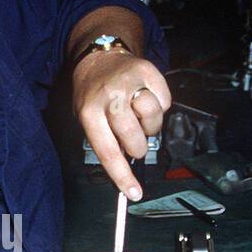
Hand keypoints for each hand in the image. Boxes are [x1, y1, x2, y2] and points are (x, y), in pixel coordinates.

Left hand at [72, 50, 171, 196]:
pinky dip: (160, 105)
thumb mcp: (86, 117)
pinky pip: (165, 100)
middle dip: (138, 148)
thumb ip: (104, 140)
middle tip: (135, 142)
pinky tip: (146, 99)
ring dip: (150, 125)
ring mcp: (129, 81)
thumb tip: (126, 168)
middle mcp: (109, 96)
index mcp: (89, 112)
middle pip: (133, 136)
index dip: (122, 175)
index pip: (107, 151)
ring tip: (140, 117)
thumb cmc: (93, 95)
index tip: (134, 193)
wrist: (100, 58)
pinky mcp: (148, 71)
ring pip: (152, 117)